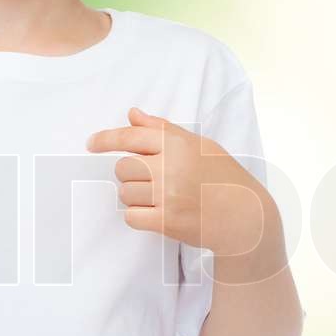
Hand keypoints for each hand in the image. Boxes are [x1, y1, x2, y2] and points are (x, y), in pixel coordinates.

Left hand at [86, 105, 272, 257]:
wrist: (244, 216)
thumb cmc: (222, 176)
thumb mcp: (199, 144)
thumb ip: (162, 128)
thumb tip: (132, 114)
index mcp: (177, 144)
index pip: (131, 136)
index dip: (106, 139)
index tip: (91, 143)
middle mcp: (170, 167)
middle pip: (122, 167)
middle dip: (129, 173)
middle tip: (150, 179)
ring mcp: (167, 195)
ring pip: (125, 192)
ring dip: (134, 195)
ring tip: (158, 197)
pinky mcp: (166, 221)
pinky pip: (131, 216)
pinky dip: (137, 215)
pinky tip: (155, 212)